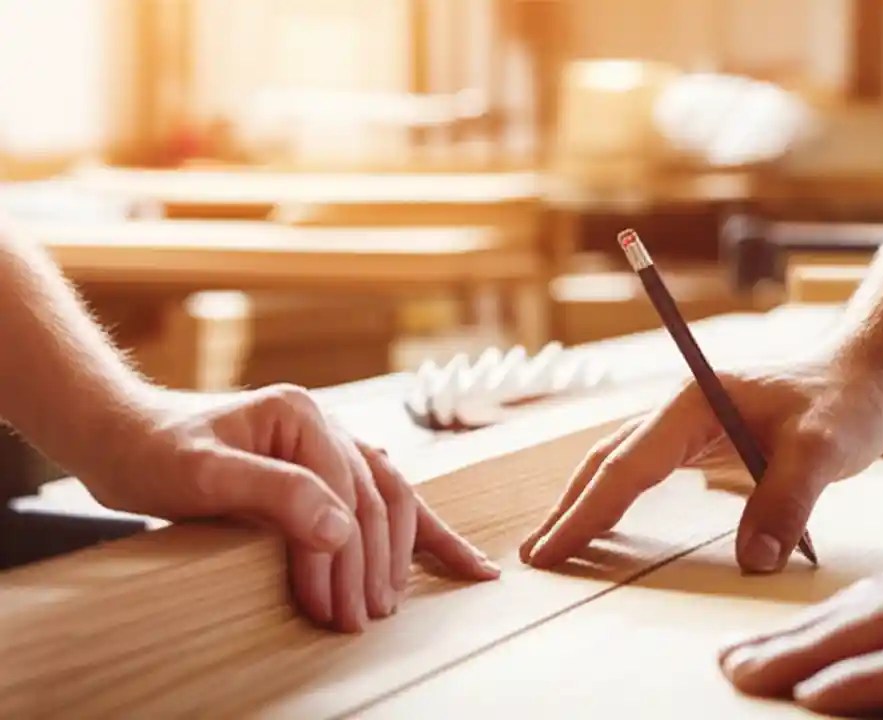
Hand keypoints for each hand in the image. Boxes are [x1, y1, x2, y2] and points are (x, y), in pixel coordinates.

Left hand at [81, 384, 498, 632]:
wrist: (125, 437)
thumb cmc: (154, 453)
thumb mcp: (202, 474)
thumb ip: (276, 494)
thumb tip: (342, 531)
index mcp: (302, 415)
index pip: (340, 493)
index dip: (339, 555)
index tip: (333, 608)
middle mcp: (327, 424)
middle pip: (374, 499)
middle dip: (371, 565)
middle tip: (361, 621)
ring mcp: (334, 444)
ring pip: (393, 498)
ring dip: (400, 554)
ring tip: (391, 604)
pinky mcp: (332, 469)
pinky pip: (389, 498)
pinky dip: (424, 531)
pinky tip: (460, 559)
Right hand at [520, 357, 882, 572]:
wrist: (859, 374)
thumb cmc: (842, 402)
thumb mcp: (824, 450)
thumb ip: (786, 502)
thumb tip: (753, 561)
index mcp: (692, 403)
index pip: (626, 465)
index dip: (586, 512)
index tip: (552, 550)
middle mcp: (679, 409)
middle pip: (606, 459)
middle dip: (568, 507)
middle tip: (534, 556)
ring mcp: (686, 422)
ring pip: (618, 461)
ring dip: (584, 500)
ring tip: (554, 542)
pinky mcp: (700, 437)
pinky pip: (643, 468)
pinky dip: (615, 494)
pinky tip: (604, 519)